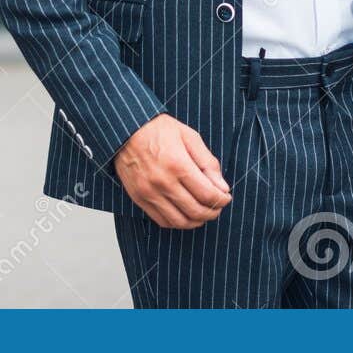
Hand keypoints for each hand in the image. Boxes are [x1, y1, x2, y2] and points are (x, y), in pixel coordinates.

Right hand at [113, 113, 231, 227]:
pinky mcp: (139, 198)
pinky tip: (185, 215)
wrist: (126, 129)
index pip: (207, 194)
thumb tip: (222, 187)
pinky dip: (177, 223)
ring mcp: (149, 193)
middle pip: (195, 211)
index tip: (226, 197)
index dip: (221, 199)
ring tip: (204, 214)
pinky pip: (162, 221)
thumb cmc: (158, 129)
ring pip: (179, 221)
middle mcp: (163, 182)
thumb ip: (208, 163)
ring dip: (196, 221)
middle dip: (212, 212)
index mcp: (178, 165)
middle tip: (218, 207)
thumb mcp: (189, 137)